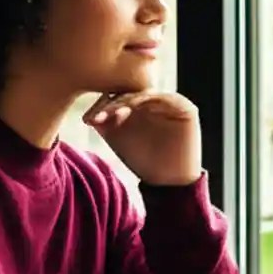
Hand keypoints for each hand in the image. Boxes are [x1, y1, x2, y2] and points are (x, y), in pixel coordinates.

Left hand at [83, 91, 200, 185]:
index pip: (120, 96)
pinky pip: (164, 99)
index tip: (88, 120)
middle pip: (131, 92)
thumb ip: (105, 123)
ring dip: (126, 102)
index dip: (104, 105)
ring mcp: (172, 103)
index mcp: (142, 105)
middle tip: (99, 117)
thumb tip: (86, 114)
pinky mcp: (186, 108)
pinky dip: (146, 102)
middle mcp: (157, 101)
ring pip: (145, 94)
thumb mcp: (118, 139)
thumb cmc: (143, 161)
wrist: (169, 181)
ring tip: (112, 115)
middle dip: (113, 103)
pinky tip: (130, 112)